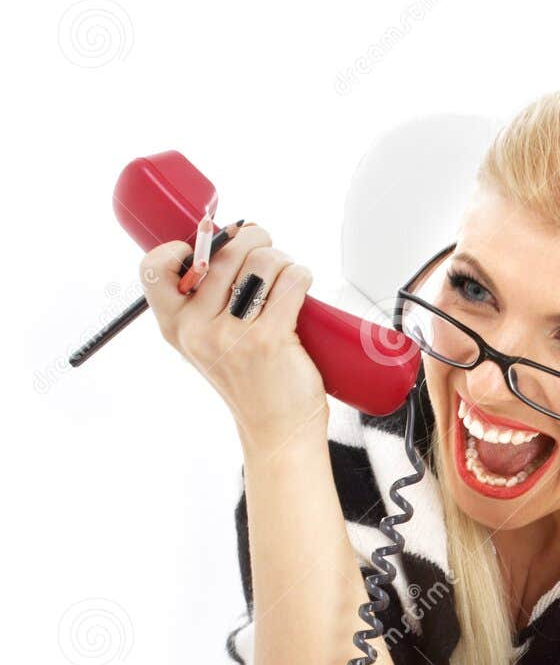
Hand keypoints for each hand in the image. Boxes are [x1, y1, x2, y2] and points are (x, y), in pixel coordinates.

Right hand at [139, 221, 328, 450]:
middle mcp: (197, 331)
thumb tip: (232, 234)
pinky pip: (290, 280)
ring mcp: (232, 336)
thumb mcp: (209, 343)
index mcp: (176, 327)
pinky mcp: (268, 340)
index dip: (178, 248)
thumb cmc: (250, 379)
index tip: (207, 250)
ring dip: (282, 261)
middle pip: (225, 252)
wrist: (277, 430)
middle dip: (255, 241)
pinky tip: (300, 286)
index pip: (153, 268)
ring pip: (262, 261)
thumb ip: (205, 301)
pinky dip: (300, 275)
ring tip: (285, 277)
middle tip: (268, 255)